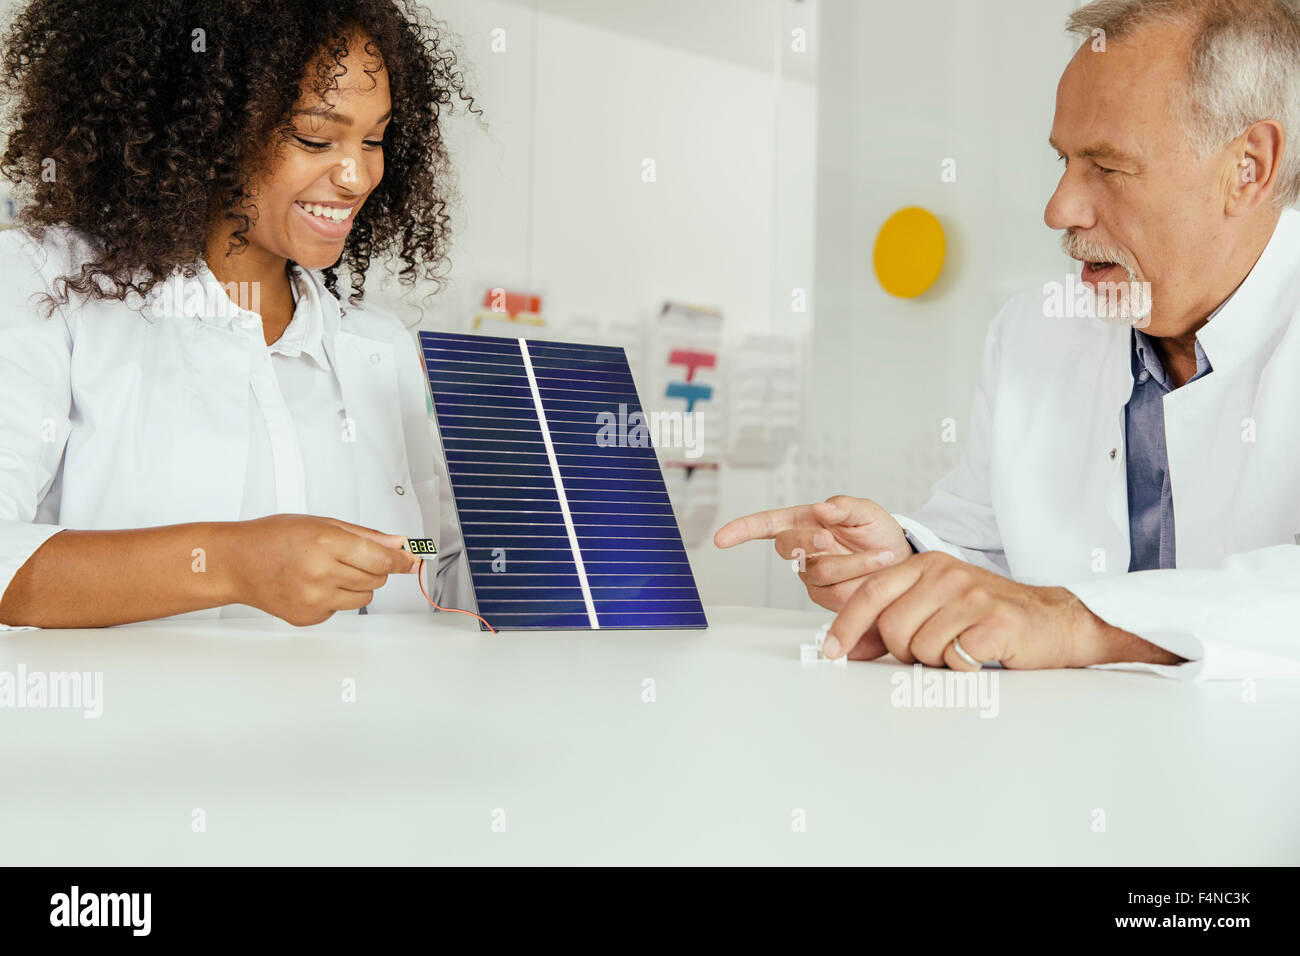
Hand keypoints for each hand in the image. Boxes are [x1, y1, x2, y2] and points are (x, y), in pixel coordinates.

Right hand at [227, 515, 419, 625]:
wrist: (237, 562)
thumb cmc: (274, 538)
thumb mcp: (322, 523)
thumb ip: (366, 536)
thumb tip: (400, 544)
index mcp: (325, 543)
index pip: (381, 560)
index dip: (402, 561)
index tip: (415, 561)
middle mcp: (321, 573)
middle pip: (377, 579)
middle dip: (372, 568)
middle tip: (346, 556)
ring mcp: (314, 599)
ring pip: (364, 597)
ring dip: (357, 584)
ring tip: (328, 570)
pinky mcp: (309, 617)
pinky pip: (341, 609)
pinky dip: (335, 597)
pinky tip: (312, 584)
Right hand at [714, 495, 910, 610]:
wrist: (901, 563)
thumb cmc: (879, 534)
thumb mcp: (868, 512)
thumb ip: (846, 507)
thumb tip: (821, 508)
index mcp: (805, 521)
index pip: (767, 524)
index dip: (742, 530)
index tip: (722, 539)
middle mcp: (804, 549)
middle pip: (786, 547)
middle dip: (806, 541)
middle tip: (829, 538)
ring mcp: (813, 575)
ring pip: (819, 572)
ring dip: (853, 563)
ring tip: (881, 556)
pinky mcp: (827, 597)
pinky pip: (837, 592)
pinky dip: (861, 578)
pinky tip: (877, 570)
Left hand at [822, 550, 1159, 668]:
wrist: (1055, 620)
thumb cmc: (990, 617)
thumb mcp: (936, 608)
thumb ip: (892, 620)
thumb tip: (849, 646)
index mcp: (926, 564)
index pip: (870, 592)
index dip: (847, 625)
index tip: (832, 652)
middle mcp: (946, 573)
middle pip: (892, 627)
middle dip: (904, 651)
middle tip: (933, 650)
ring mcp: (971, 595)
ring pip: (921, 648)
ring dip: (936, 661)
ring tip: (960, 648)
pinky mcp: (994, 621)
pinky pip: (954, 659)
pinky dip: (962, 667)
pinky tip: (979, 654)